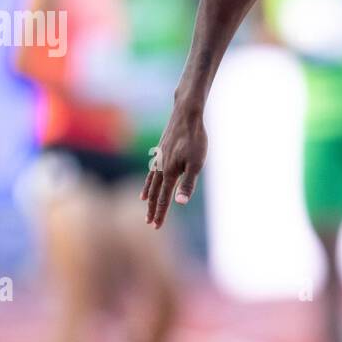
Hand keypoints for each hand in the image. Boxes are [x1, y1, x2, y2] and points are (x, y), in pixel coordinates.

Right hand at [141, 100, 207, 228]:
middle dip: (153, 209)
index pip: (163, 199)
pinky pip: (151, 171)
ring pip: (151, 182)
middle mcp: (161, 168)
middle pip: (154, 193)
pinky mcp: (161, 151)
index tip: (156, 227)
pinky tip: (149, 182)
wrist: (187, 114)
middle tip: (150, 223)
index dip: (161, 214)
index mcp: (170, 173)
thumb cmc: (195, 139)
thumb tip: (180, 202)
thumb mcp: (197, 163)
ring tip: (145, 205)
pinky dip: (148, 180)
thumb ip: (188, 183)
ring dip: (149, 196)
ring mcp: (159, 159)